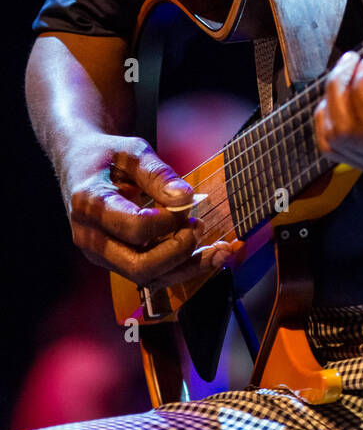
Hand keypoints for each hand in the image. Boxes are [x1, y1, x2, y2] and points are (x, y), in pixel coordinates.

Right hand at [62, 134, 240, 288]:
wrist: (79, 165)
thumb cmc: (107, 155)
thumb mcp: (132, 151)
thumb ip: (157, 174)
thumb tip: (185, 198)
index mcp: (90, 204)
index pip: (134, 228)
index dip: (168, 221)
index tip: (187, 204)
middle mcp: (90, 237)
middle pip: (139, 265)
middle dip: (177, 251)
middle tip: (199, 226)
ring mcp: (99, 254)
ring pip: (146, 278)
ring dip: (185, 268)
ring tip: (217, 249)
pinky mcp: (112, 261)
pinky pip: (148, 275)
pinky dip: (179, 269)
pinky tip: (205, 256)